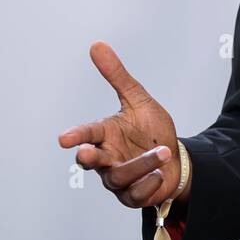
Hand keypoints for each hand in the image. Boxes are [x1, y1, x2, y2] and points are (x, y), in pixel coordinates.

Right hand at [57, 41, 188, 208]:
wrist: (175, 157)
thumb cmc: (151, 129)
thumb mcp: (138, 99)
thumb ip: (117, 76)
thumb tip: (96, 44)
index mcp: (105, 134)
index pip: (87, 134)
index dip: (76, 136)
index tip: (63, 139)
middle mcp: (107, 157)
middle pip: (92, 161)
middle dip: (88, 157)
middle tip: (86, 153)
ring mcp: (118, 178)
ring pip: (119, 176)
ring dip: (140, 165)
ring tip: (162, 152)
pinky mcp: (132, 195)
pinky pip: (135, 194)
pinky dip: (147, 184)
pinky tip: (159, 175)